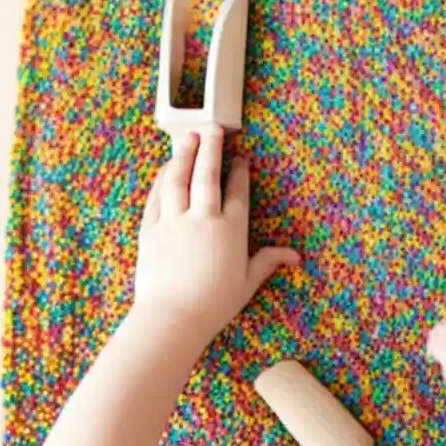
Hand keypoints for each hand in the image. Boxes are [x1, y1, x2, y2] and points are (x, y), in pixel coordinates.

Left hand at [133, 126, 298, 342]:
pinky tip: (166, 168)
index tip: (241, 159)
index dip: (240, 173)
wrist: (172, 317)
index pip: (237, 192)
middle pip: (207, 174)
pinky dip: (162, 179)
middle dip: (212, 148)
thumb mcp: (246, 283)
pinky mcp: (151, 228)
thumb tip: (295, 256)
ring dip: (185, 154)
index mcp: (230, 230)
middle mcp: (203, 218)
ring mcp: (174, 221)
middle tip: (213, 128)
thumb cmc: (213, 305)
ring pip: (179, 178)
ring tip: (189, 137)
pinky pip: (157, 196)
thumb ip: (267, 262)